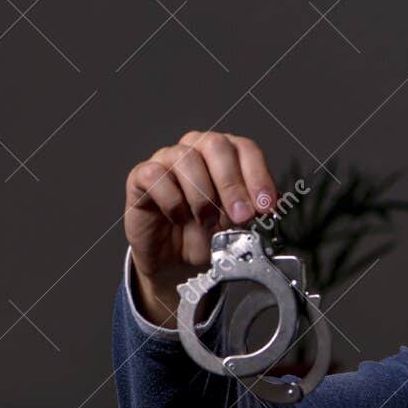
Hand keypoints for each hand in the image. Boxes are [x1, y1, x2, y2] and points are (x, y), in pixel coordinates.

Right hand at [124, 131, 279, 325]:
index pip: (245, 149)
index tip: (265, 205)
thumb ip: (249, 212)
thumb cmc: (204, 236)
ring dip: (202, 197)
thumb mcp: (236, 228)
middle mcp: (196, 149)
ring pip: (187, 159)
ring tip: (205, 222)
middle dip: (232, 185)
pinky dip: (172, 202)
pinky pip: (156, 176)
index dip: (258, 176)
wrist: (174, 261)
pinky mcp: (142, 175)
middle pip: (217, 146)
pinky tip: (177, 218)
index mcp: (225, 156)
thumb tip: (261, 208)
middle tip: (240, 216)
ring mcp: (167, 158)